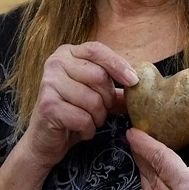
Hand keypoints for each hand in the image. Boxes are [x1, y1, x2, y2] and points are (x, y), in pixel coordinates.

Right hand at [18, 42, 136, 167]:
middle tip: (103, 110)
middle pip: (98, 76)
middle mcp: (55, 63)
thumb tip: (143, 83)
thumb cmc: (73, 112)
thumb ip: (116, 87)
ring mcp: (48, 83)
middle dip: (107, 98)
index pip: (97, 50)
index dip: (118, 64)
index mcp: (68, 53)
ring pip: (92, 99)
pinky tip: (81, 130)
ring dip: (98, 116)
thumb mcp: (96, 94)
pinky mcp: (47, 106)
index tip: (134, 80)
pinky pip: (83, 117)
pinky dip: (88, 128)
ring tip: (90, 121)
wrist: (45, 140)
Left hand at [129, 117, 188, 189]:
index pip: (159, 159)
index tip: (134, 131)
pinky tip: (153, 173)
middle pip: (148, 171)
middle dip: (140, 152)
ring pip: (146, 185)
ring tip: (144, 151)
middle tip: (138, 134)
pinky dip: (150, 181)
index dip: (144, 143)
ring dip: (144, 167)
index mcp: (187, 188)